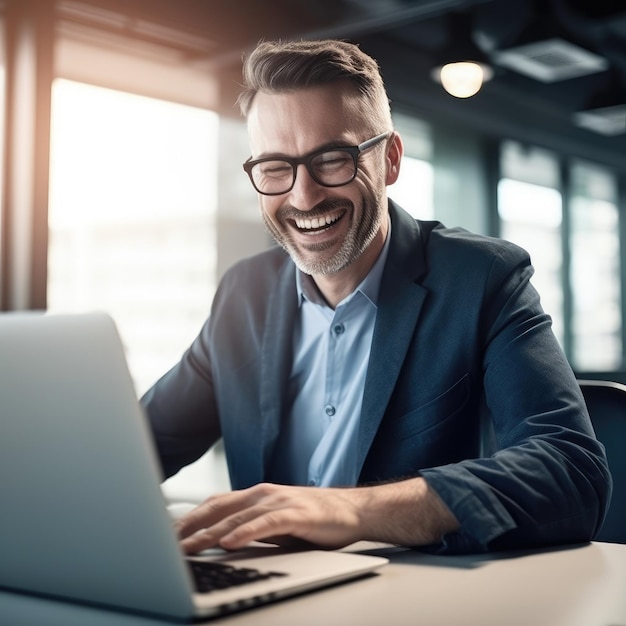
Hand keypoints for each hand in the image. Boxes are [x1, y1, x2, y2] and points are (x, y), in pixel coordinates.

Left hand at [175, 482, 365, 553]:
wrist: (351, 509)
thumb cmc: (313, 519)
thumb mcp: (275, 523)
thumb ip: (250, 527)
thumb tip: (221, 543)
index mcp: (255, 495)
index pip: (213, 504)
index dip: (189, 519)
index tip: (166, 535)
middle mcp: (263, 493)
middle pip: (217, 508)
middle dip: (190, 526)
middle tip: (165, 544)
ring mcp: (278, 501)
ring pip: (236, 517)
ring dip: (209, 533)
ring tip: (188, 547)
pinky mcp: (295, 513)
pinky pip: (265, 523)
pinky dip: (245, 532)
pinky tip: (230, 543)